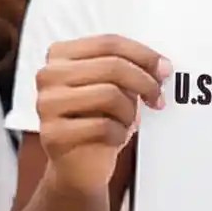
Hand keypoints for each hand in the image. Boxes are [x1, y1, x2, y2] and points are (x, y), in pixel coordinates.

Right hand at [36, 34, 171, 194]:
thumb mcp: (112, 87)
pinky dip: (119, 133)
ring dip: (129, 111)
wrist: (77, 168)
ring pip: (109, 94)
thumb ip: (128, 70)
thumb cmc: (96, 121)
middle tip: (158, 98)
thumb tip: (161, 67)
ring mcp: (47, 104)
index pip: (109, 42)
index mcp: (60, 55)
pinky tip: (116, 137)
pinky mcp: (53, 134)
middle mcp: (48, 75)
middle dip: (145, 82)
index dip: (143, 55)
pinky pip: (103, 126)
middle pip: (112, 65)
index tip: (164, 69)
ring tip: (127, 121)